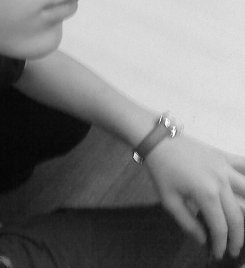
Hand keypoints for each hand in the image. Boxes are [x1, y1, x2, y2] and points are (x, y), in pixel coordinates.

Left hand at [145, 134, 244, 259]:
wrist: (158, 141)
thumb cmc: (162, 171)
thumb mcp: (169, 201)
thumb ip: (188, 223)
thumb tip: (204, 240)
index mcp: (206, 194)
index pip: (220, 227)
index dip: (220, 244)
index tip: (217, 254)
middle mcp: (221, 182)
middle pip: (237, 216)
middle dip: (237, 237)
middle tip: (232, 249)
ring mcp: (225, 168)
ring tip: (242, 227)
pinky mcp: (224, 157)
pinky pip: (244, 165)